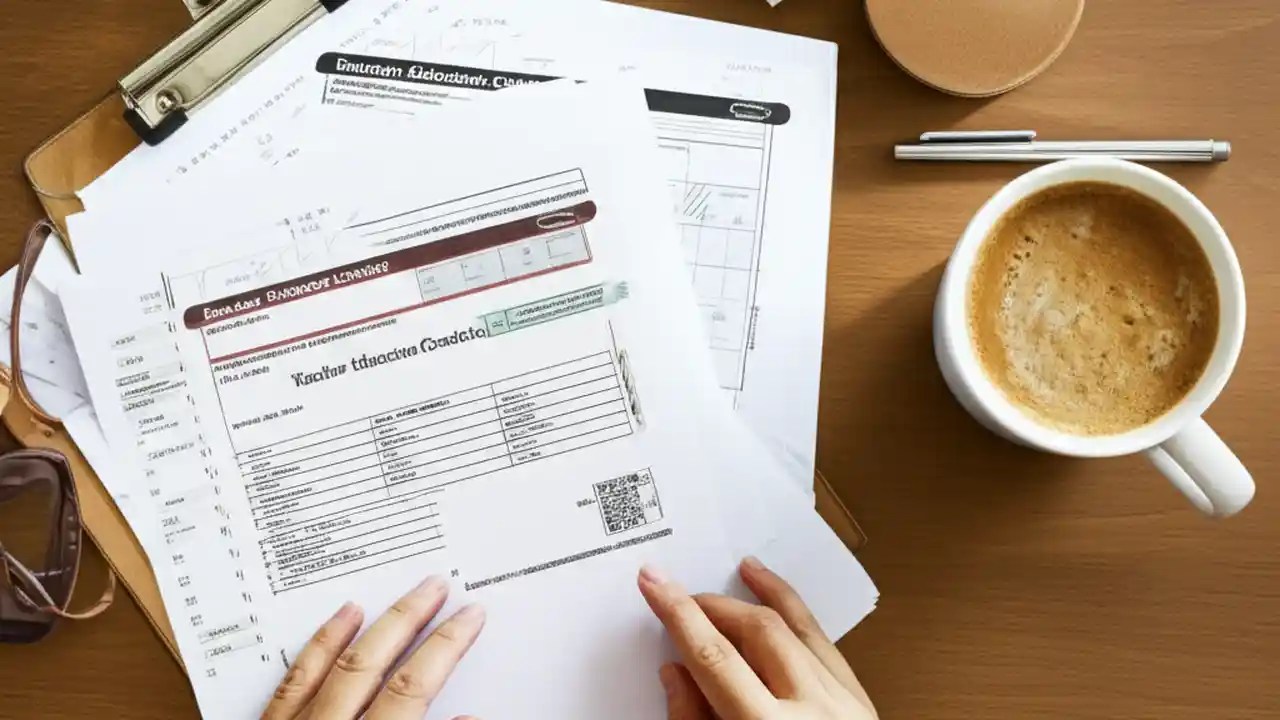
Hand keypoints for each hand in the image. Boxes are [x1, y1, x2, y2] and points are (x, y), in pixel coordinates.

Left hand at [261, 576, 484, 719]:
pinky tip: (337, 621)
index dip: (446, 648)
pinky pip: (293, 680)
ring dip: (370, 626)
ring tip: (397, 596)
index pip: (414, 688)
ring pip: (335, 664)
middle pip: (374, 663)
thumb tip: (469, 717)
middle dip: (410, 620)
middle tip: (436, 585)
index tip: (470, 617)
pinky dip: (318, 647)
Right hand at [638, 557, 876, 719]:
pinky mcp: (863, 705)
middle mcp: (812, 713)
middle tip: (681, 595)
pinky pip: (827, 645)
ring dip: (763, 597)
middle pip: (755, 633)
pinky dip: (801, 617)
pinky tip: (783, 602)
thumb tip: (676, 674)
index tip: (654, 582)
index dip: (678, 613)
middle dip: (714, 606)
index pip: (713, 656)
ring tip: (740, 571)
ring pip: (797, 627)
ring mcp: (844, 706)